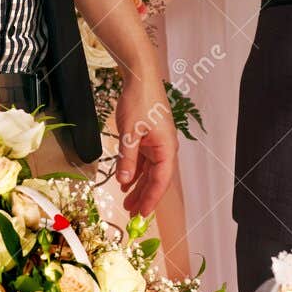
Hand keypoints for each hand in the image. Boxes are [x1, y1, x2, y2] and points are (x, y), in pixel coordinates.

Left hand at [113, 72, 177, 215]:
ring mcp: (157, 142)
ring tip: (127, 202)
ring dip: (138, 186)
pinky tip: (125, 181)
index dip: (151, 199)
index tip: (142, 214)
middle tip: (132, 213)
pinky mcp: (149, 137)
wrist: (140, 77)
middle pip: (156, 179)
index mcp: (166, 149)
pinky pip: (143, 160)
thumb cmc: (139, 101)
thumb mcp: (129, 133)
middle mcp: (165, 148)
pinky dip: (135, 171)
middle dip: (144, 196)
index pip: (160, 181)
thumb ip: (127, 159)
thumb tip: (125, 181)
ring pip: (149, 171)